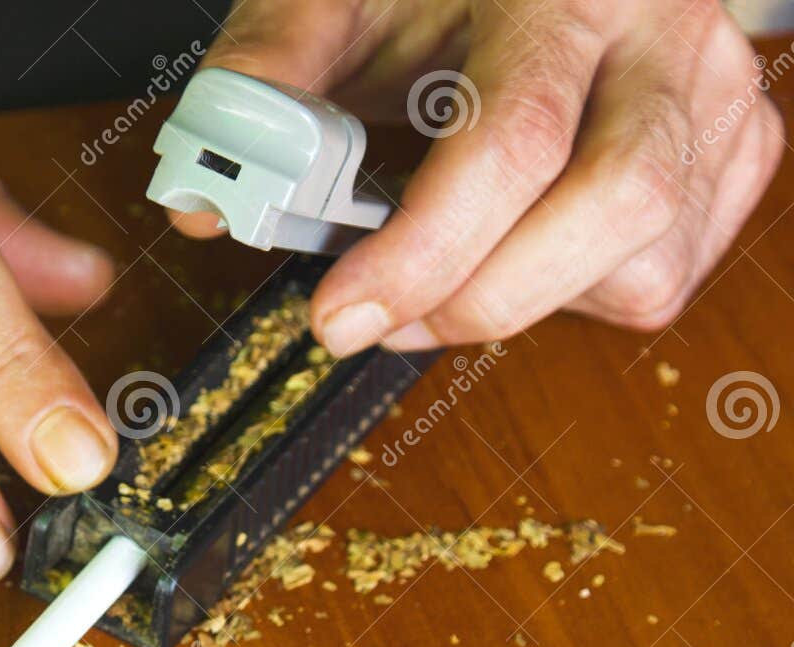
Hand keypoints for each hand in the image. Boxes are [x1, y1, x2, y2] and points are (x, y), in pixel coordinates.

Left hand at [188, 0, 781, 353]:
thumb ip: (262, 84)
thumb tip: (203, 203)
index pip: (511, 140)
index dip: (423, 251)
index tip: (341, 313)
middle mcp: (660, 32)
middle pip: (617, 205)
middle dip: (486, 298)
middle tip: (386, 323)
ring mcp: (711, 90)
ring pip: (651, 260)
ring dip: (531, 303)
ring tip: (445, 276)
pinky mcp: (733, 142)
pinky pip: (673, 269)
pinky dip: (582, 295)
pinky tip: (521, 254)